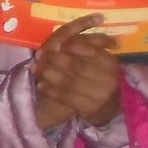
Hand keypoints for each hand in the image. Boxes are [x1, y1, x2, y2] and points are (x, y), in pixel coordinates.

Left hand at [35, 14, 121, 130]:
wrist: (105, 107)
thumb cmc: (96, 75)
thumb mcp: (95, 58)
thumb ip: (85, 44)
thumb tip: (62, 39)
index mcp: (111, 62)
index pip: (89, 48)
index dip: (69, 46)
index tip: (53, 44)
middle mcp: (109, 78)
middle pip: (75, 65)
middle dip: (53, 60)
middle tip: (38, 57)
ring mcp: (101, 94)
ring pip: (68, 82)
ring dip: (48, 75)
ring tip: (37, 70)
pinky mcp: (91, 108)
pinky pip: (65, 97)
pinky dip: (50, 90)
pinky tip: (41, 85)